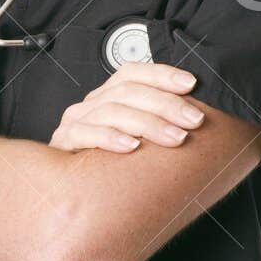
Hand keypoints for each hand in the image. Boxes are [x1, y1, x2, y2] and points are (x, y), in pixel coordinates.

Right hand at [49, 62, 203, 152]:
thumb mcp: (135, 138)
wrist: (68, 187)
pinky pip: (85, 134)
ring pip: (112, 111)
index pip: (134, 72)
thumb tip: (197, 121)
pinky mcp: (64, 141)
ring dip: (148, 123)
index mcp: (109, 95)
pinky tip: (132, 147)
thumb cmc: (109, 161)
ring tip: (175, 138)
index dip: (163, 74)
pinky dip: (110, 138)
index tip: (191, 84)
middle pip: (129, 91)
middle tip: (194, 120)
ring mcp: (76, 120)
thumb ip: (157, 125)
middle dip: (166, 104)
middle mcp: (92, 103)